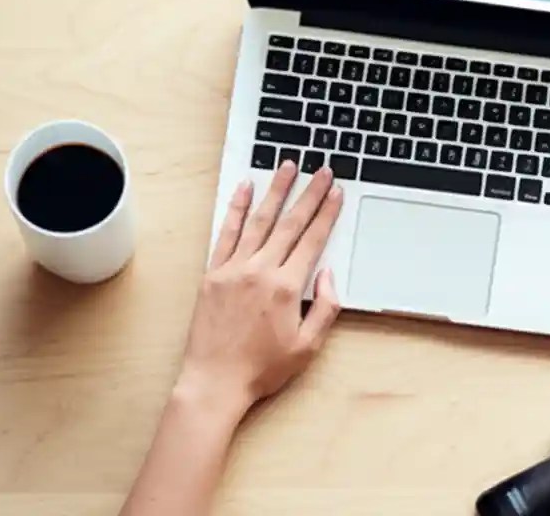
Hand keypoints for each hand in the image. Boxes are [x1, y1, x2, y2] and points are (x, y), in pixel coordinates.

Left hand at [176, 162, 344, 416]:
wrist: (214, 382)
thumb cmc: (262, 369)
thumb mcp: (308, 346)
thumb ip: (324, 307)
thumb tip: (327, 274)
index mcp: (285, 287)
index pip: (312, 240)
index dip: (327, 213)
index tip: (336, 192)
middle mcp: (259, 271)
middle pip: (290, 223)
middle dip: (308, 194)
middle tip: (321, 170)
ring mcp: (233, 269)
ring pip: (259, 221)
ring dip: (275, 191)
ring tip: (287, 167)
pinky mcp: (213, 274)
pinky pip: (227, 234)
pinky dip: (237, 209)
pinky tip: (245, 189)